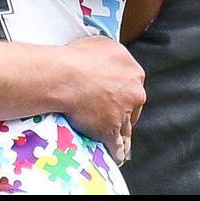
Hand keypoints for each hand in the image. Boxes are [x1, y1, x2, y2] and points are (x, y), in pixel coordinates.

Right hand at [58, 35, 145, 163]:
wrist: (65, 76)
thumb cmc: (78, 57)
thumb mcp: (102, 44)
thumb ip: (112, 56)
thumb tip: (109, 61)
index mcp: (134, 72)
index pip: (133, 86)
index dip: (122, 91)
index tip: (114, 96)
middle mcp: (134, 92)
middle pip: (133, 106)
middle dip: (123, 111)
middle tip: (109, 116)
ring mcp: (123, 113)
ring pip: (126, 128)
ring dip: (121, 135)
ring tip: (120, 145)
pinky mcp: (111, 130)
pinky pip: (117, 146)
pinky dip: (116, 152)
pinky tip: (117, 157)